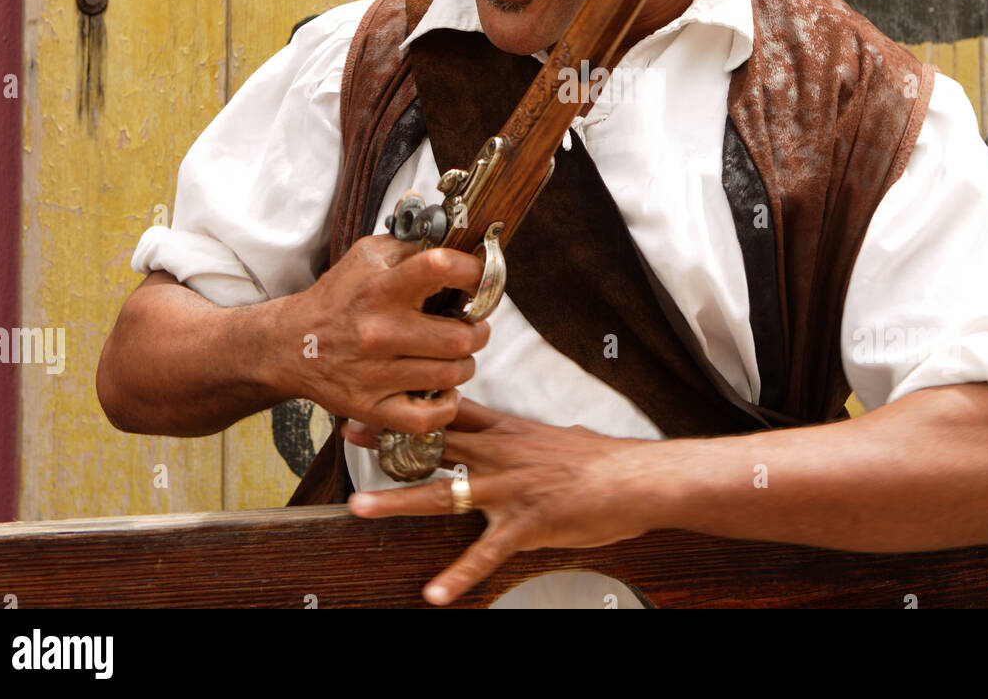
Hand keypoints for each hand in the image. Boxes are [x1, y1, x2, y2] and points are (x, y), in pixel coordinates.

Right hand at [282, 195, 489, 433]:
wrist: (289, 344)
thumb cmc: (337, 298)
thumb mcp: (367, 257)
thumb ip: (411, 247)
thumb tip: (460, 246)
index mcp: (381, 288)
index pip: (441, 268)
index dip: (474, 272)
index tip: (480, 279)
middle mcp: (379, 331)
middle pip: (461, 337)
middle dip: (479, 331)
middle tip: (473, 327)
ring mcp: (375, 374)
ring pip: (452, 375)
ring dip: (464, 365)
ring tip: (454, 356)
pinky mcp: (371, 407)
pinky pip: (429, 417)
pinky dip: (446, 405)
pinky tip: (442, 390)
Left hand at [343, 398, 655, 604]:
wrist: (636, 478)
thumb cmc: (603, 461)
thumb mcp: (558, 438)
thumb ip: (531, 439)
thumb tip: (528, 438)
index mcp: (509, 431)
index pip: (454, 411)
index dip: (415, 403)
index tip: (381, 393)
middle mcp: (501, 454)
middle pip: (436, 443)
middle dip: (390, 439)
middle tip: (351, 431)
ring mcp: (509, 489)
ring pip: (444, 493)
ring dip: (399, 501)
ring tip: (361, 507)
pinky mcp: (526, 524)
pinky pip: (486, 553)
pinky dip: (459, 575)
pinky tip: (436, 593)